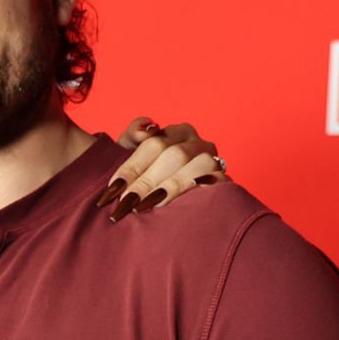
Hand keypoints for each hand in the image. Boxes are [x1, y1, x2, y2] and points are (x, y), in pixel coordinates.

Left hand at [97, 116, 227, 221]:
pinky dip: (201, 190)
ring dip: (172, 185)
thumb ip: (131, 137)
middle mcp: (197, 143)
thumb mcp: (134, 158)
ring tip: (150, 205)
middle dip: (147, 180)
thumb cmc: (149, 180)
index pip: (154, 143)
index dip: (132, 166)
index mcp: (175, 133)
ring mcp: (214, 161)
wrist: (174, 209)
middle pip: (174, 154)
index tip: (113, 189)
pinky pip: (218, 181)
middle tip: (127, 203)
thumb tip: (146, 131)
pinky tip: (181, 203)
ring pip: (198, 164)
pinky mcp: (225, 181)